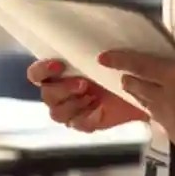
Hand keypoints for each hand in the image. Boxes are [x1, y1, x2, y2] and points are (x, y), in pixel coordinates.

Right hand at [26, 59, 147, 132]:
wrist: (138, 86)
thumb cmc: (116, 65)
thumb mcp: (104, 54)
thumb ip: (90, 51)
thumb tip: (90, 50)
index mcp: (57, 73)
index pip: (36, 74)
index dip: (42, 71)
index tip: (60, 64)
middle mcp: (59, 92)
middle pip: (47, 95)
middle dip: (63, 89)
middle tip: (84, 84)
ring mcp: (70, 109)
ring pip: (57, 113)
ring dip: (73, 105)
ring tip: (92, 96)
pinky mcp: (83, 122)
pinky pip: (78, 124)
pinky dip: (88, 118)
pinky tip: (101, 110)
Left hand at [97, 50, 174, 150]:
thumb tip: (160, 77)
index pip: (142, 66)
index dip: (121, 61)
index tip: (104, 58)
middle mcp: (170, 102)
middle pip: (140, 90)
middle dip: (132, 83)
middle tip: (126, 79)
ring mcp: (173, 124)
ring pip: (151, 110)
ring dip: (149, 101)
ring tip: (152, 95)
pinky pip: (165, 125)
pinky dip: (166, 117)